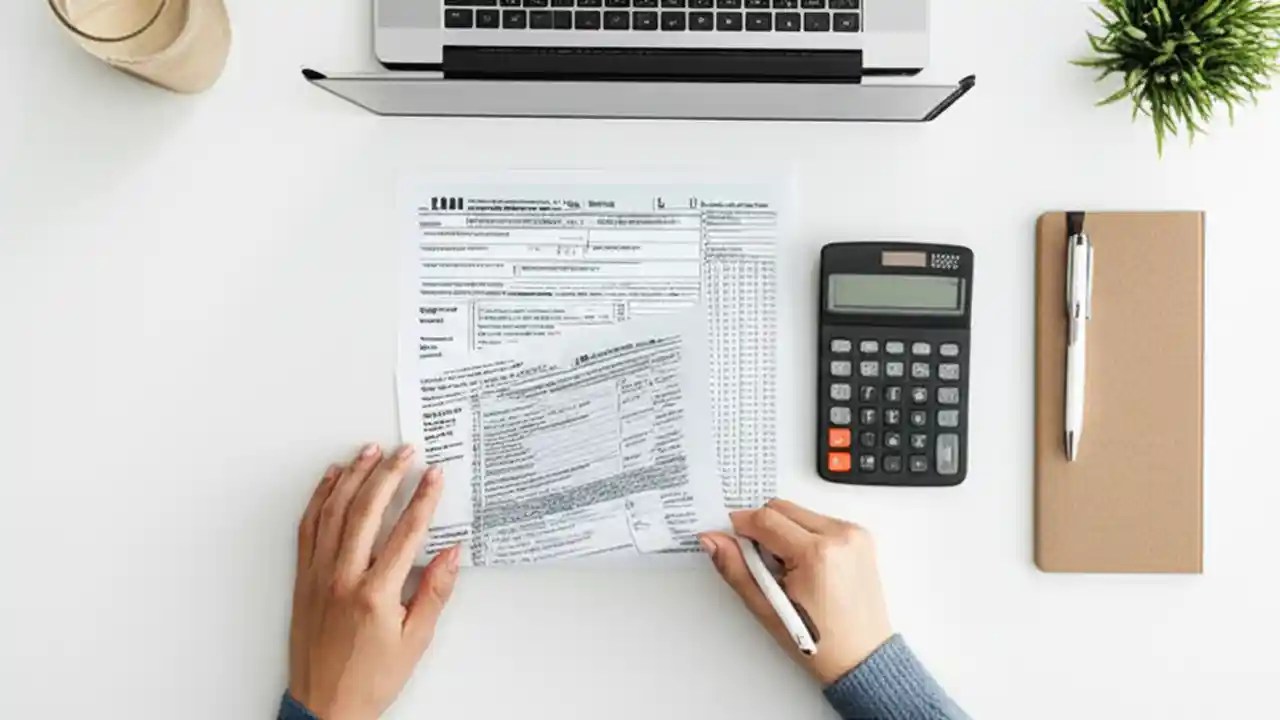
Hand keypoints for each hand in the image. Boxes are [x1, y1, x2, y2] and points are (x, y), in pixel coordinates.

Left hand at [289, 444, 461, 719]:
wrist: (323, 706)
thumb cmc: (369, 679)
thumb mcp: (415, 641)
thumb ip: (434, 592)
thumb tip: (450, 554)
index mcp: (375, 594)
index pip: (405, 533)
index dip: (423, 499)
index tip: (434, 475)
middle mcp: (343, 578)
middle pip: (367, 511)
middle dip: (388, 475)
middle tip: (405, 452)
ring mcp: (318, 575)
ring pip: (334, 512)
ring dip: (353, 477)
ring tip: (369, 452)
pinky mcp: (303, 578)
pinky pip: (309, 528)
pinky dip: (320, 498)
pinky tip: (331, 480)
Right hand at [699, 499, 892, 684]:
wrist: (861, 657)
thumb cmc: (820, 641)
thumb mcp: (767, 608)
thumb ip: (736, 568)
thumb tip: (713, 540)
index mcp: (817, 553)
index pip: (765, 518)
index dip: (741, 526)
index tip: (732, 540)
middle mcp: (840, 535)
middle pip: (782, 508)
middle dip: (764, 529)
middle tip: (763, 564)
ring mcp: (854, 534)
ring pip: (800, 512)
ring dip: (784, 531)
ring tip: (788, 569)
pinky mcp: (861, 537)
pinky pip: (819, 521)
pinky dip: (804, 535)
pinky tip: (806, 566)